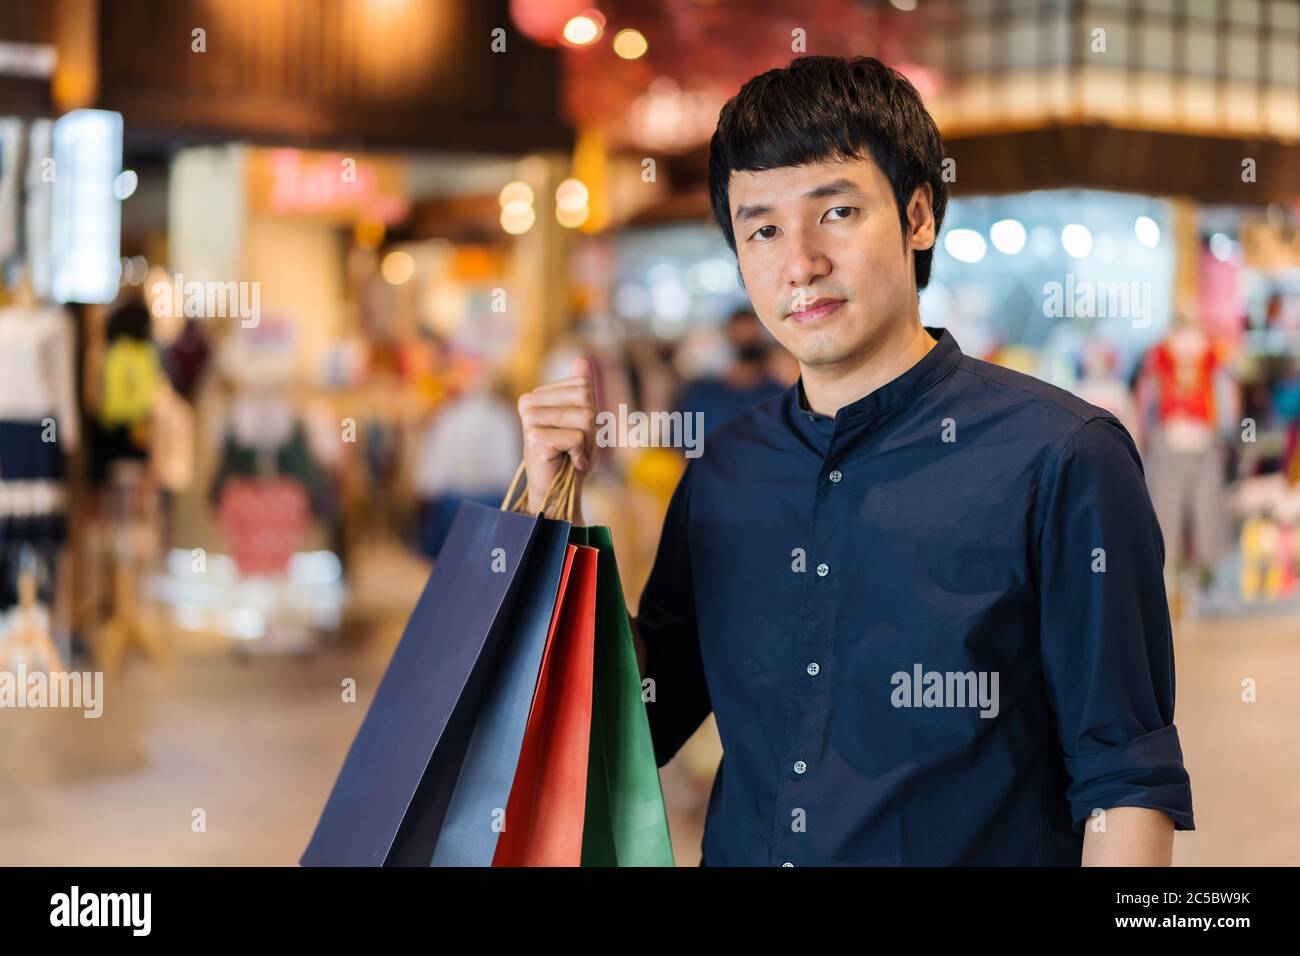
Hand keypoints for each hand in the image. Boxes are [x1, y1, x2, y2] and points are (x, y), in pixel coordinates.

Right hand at [517, 356, 596, 515]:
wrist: (557, 493)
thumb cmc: (569, 458)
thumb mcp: (582, 420)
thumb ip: (581, 390)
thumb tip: (581, 359)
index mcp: (537, 395)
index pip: (583, 386)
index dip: (592, 412)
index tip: (580, 434)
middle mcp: (528, 403)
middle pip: (585, 398)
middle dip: (592, 427)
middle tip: (579, 447)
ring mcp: (529, 420)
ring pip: (584, 418)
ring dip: (588, 443)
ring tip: (574, 455)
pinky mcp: (534, 438)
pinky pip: (577, 437)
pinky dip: (582, 454)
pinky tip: (570, 463)